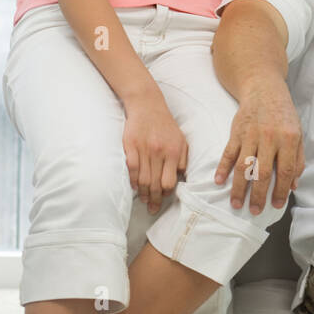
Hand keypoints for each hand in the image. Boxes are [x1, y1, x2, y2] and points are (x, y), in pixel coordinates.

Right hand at [122, 95, 188, 215]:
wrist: (147, 105)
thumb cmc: (166, 125)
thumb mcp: (181, 140)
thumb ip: (183, 159)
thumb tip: (182, 178)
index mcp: (173, 151)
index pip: (170, 181)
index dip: (166, 192)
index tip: (164, 198)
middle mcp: (159, 152)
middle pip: (155, 183)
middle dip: (154, 199)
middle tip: (152, 209)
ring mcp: (144, 149)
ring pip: (143, 179)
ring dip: (143, 193)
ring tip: (143, 200)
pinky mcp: (131, 146)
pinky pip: (131, 169)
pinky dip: (133, 180)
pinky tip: (134, 186)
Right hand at [215, 81, 304, 214]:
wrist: (263, 88)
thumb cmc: (283, 114)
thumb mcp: (297, 134)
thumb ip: (297, 160)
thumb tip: (293, 186)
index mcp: (288, 139)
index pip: (285, 171)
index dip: (281, 191)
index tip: (276, 205)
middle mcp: (269, 137)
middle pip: (262, 173)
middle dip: (258, 195)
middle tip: (255, 211)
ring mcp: (250, 135)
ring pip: (244, 166)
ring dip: (239, 188)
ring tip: (237, 204)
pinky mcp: (236, 132)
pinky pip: (228, 153)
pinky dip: (222, 168)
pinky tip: (218, 182)